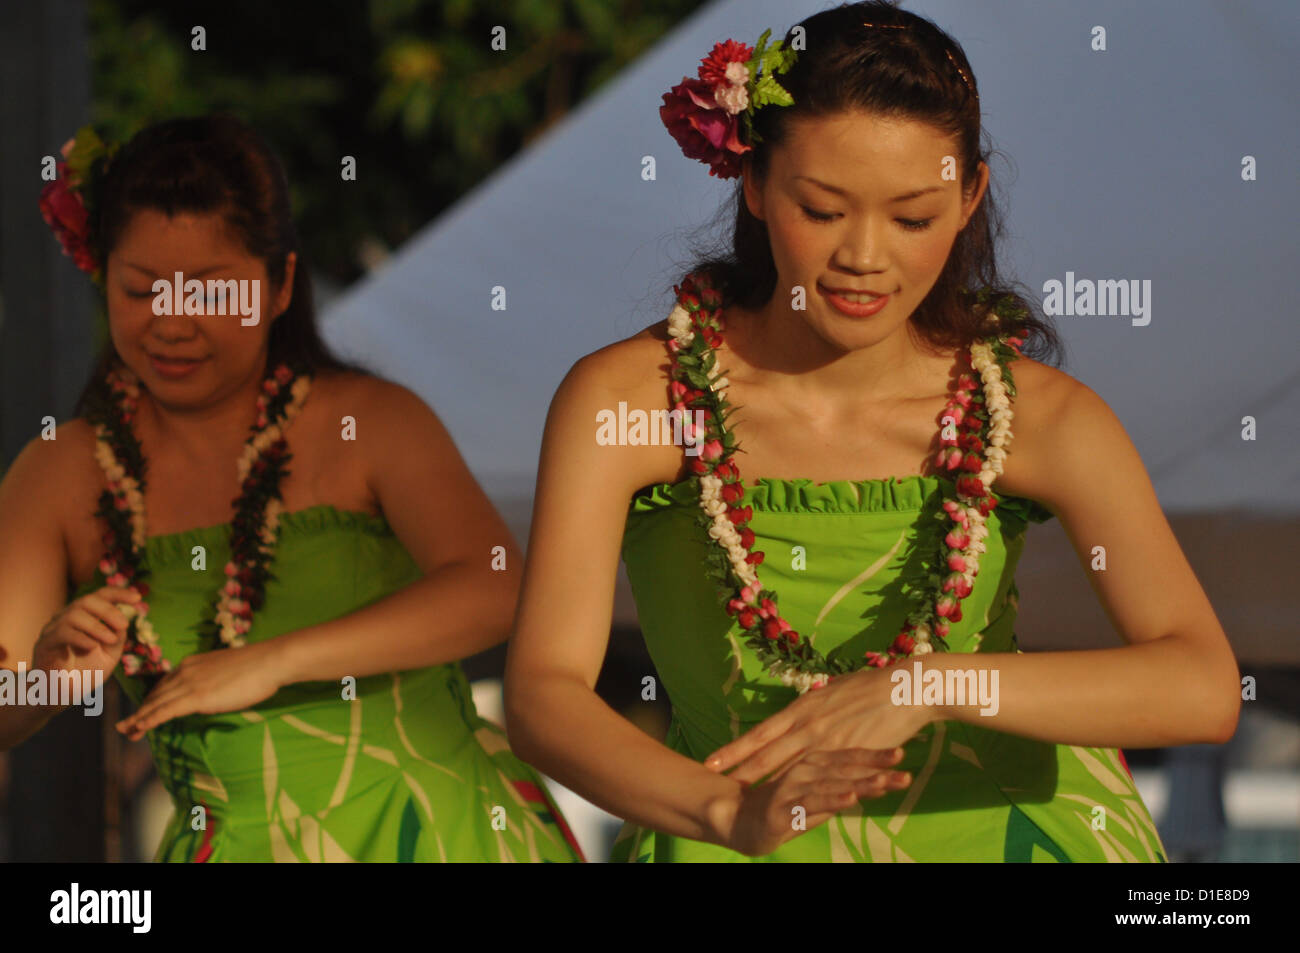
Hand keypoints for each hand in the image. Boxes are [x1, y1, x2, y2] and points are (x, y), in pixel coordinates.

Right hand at [31, 586, 136, 692]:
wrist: (64, 695)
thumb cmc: (87, 672)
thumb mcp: (110, 654)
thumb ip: (117, 638)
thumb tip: (123, 622)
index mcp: (85, 617)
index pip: (100, 596)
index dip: (118, 593)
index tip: (138, 598)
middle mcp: (67, 618)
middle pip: (87, 600)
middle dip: (109, 610)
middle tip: (124, 625)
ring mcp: (53, 630)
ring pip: (74, 615)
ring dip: (97, 626)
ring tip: (111, 639)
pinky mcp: (44, 644)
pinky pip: (62, 633)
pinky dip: (81, 638)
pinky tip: (92, 647)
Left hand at [115, 641, 284, 740]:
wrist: (269, 661)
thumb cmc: (258, 667)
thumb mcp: (228, 670)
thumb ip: (214, 679)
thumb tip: (215, 691)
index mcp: (193, 663)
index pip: (165, 684)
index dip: (152, 699)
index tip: (144, 710)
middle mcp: (185, 671)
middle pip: (156, 695)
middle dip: (140, 711)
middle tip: (126, 725)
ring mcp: (189, 683)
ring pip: (155, 704)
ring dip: (138, 719)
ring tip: (125, 731)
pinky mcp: (195, 697)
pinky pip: (164, 711)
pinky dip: (148, 720)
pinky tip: (138, 728)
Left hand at [704, 667, 933, 784]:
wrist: (905, 688)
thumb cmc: (871, 687)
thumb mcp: (832, 692)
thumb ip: (813, 708)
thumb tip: (799, 714)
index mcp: (802, 709)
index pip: (761, 733)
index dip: (735, 749)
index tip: (712, 761)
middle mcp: (808, 726)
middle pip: (766, 753)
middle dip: (738, 769)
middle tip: (713, 783)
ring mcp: (828, 742)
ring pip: (789, 769)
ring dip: (764, 785)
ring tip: (741, 800)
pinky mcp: (849, 755)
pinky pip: (823, 778)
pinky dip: (804, 792)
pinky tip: (790, 808)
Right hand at [719, 748, 912, 856]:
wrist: (735, 818)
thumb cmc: (776, 806)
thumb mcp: (812, 793)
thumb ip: (834, 784)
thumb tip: (865, 781)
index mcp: (813, 758)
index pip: (850, 756)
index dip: (876, 756)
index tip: (903, 755)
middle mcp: (804, 766)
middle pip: (847, 767)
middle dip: (878, 769)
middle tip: (907, 773)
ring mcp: (793, 783)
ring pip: (833, 781)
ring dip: (862, 782)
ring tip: (888, 783)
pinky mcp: (783, 804)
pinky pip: (812, 800)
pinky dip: (832, 797)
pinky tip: (851, 798)